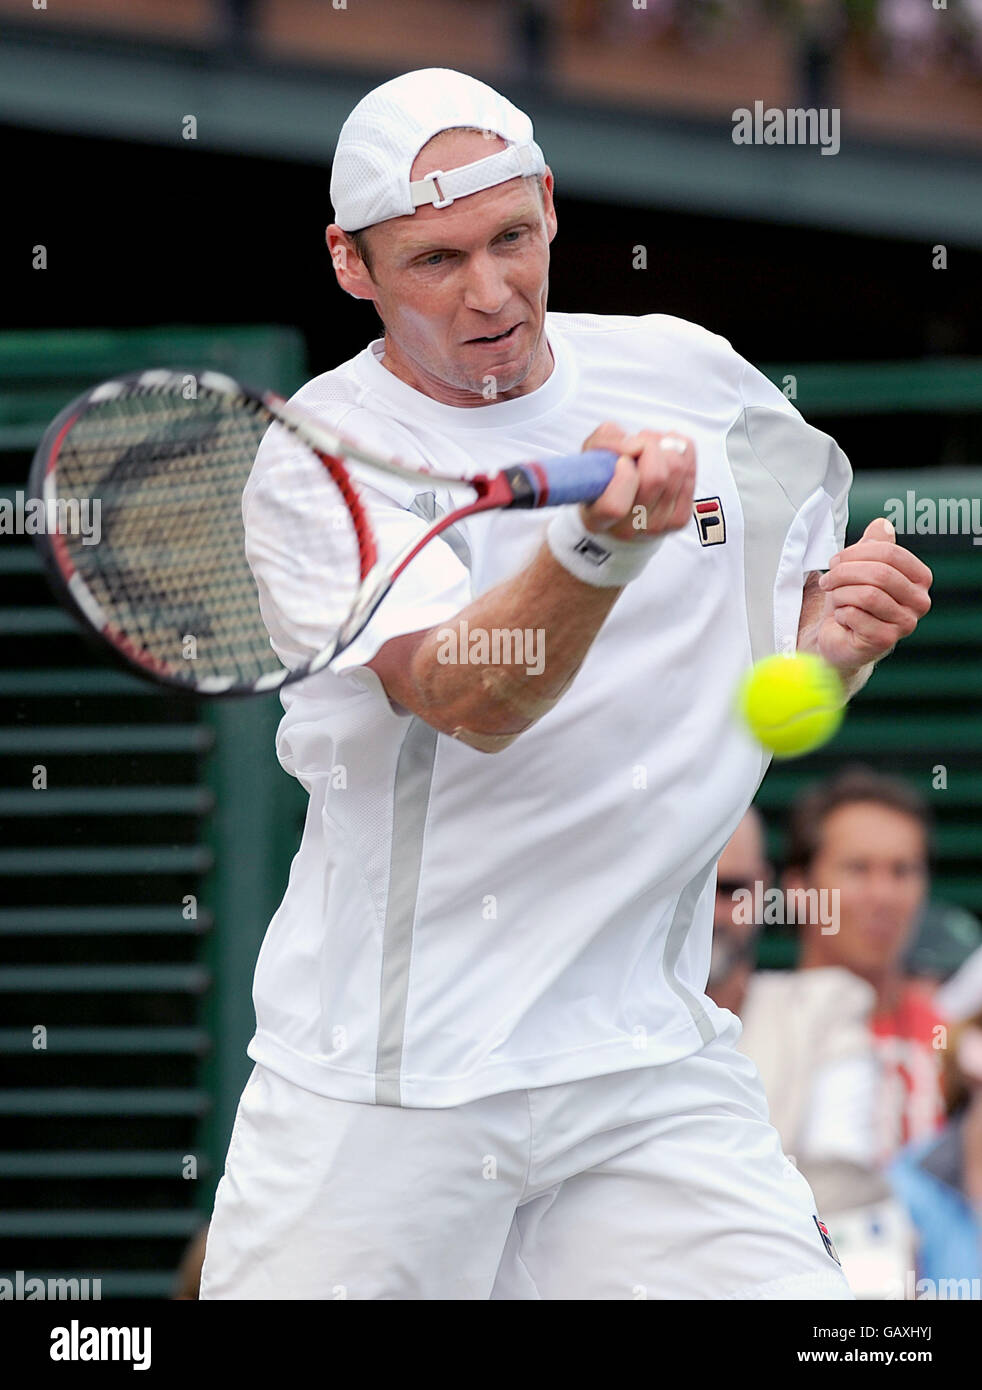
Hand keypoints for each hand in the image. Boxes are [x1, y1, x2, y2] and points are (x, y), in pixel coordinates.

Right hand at [579, 422, 696, 542]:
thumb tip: (636, 445)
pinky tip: (669, 451)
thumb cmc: (603, 476)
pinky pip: (690, 473)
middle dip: (650, 446)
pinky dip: (683, 452)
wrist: (622, 505)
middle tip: (640, 442)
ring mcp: (656, 527)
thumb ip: (604, 442)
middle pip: (655, 478)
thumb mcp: (590, 455)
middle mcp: (626, 529)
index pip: (614, 506)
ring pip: (676, 471)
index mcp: (597, 519)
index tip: (622, 460)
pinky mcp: (679, 519)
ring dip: (666, 446)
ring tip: (653, 444)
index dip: (623, 476)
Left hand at [815, 518, 932, 673]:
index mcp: (919, 578)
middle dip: (845, 573)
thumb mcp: (860, 568)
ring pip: (867, 595)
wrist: (840, 638)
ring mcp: (905, 623)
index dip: (856, 552)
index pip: (890, 553)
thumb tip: (882, 524)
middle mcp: (919, 601)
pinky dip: (841, 614)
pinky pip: (856, 615)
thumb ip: (873, 546)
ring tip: (836, 599)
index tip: (836, 561)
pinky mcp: (885, 640)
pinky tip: (843, 619)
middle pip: (880, 573)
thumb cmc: (853, 603)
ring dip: (841, 594)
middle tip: (827, 580)